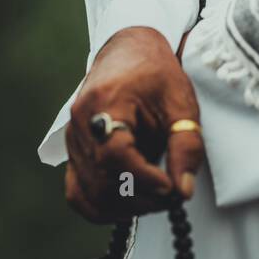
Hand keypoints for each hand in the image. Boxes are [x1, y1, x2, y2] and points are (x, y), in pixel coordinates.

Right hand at [64, 26, 203, 223]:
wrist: (130, 52)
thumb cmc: (156, 73)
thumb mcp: (180, 102)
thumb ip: (186, 144)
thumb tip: (183, 190)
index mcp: (106, 101)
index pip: (114, 154)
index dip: (142, 177)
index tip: (169, 187)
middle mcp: (81, 122)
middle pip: (101, 180)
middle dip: (140, 198)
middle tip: (172, 194)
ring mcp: (73, 139)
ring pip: (89, 193)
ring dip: (125, 206)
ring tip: (155, 198)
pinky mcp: (74, 152)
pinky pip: (78, 192)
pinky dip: (103, 206)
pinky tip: (130, 203)